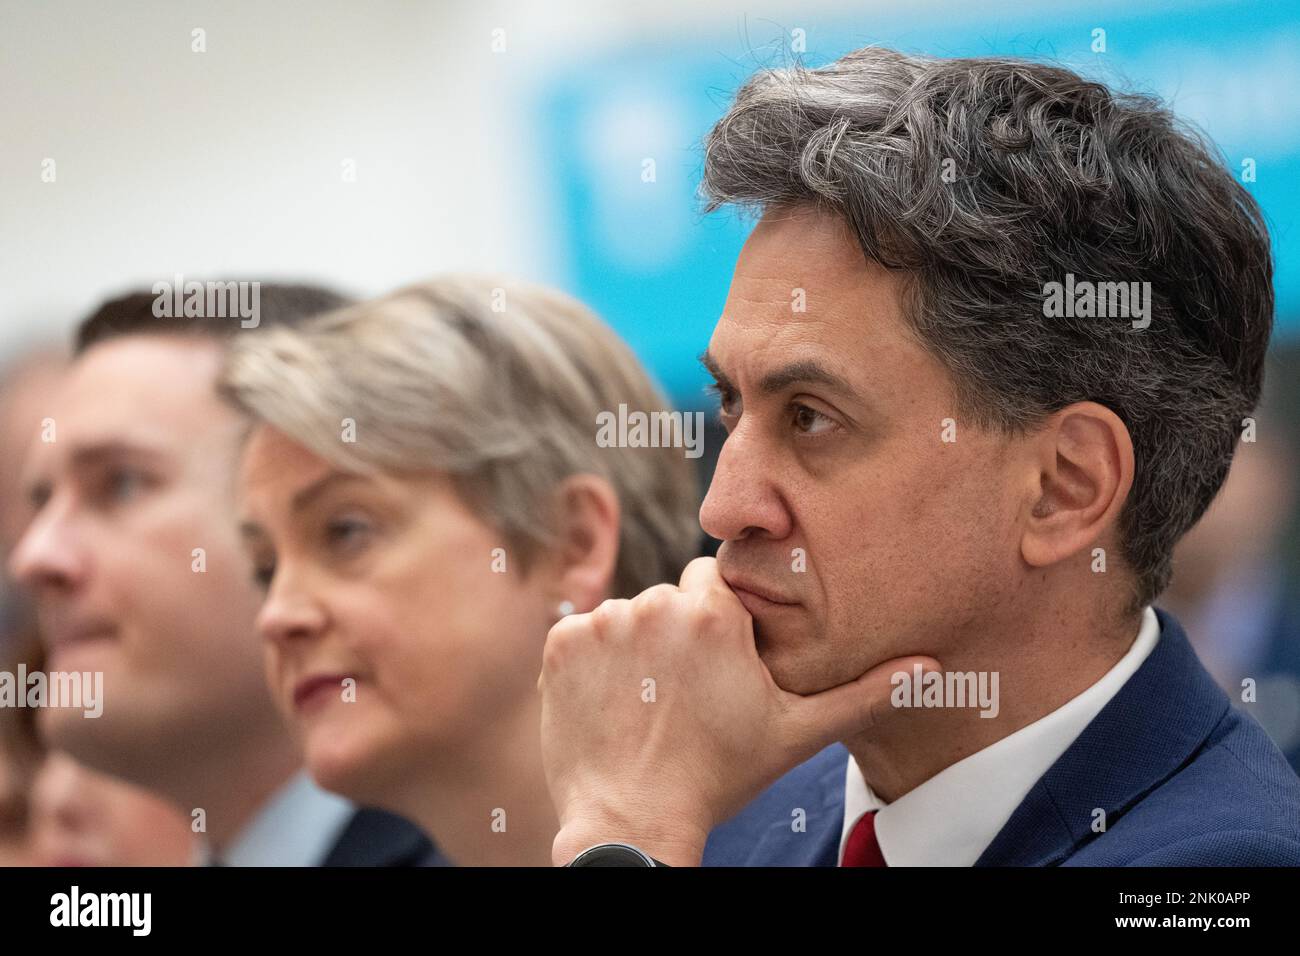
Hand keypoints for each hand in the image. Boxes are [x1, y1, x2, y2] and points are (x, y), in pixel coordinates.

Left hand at [539, 556, 939, 865]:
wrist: (632, 822)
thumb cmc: (718, 777)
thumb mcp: (797, 734)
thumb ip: (862, 692)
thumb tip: (930, 667)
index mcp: (714, 612)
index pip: (715, 583)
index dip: (718, 622)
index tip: (717, 665)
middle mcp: (656, 602)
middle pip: (670, 599)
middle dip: (677, 634)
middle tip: (685, 693)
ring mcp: (603, 622)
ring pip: (628, 616)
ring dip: (635, 647)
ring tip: (649, 704)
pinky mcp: (561, 643)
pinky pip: (581, 631)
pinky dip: (593, 662)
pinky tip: (613, 704)